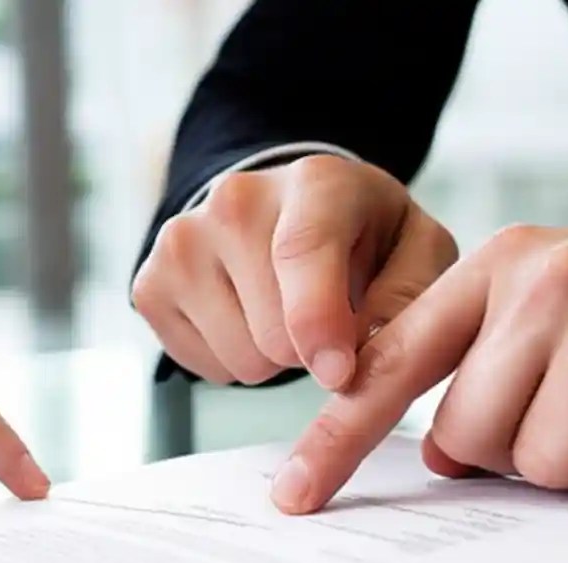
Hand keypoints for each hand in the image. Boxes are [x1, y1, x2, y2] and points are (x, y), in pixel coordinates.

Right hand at [132, 154, 456, 387]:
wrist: (283, 209)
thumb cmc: (362, 235)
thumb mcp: (417, 248)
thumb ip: (411, 295)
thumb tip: (367, 351)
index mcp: (315, 182)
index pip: (302, 252)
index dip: (319, 323)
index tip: (337, 374)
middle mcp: (235, 200)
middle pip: (274, 334)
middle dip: (311, 351)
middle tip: (326, 318)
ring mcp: (181, 240)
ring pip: (239, 361)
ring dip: (273, 359)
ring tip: (283, 313)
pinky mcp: (150, 284)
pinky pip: (202, 368)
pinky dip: (231, 361)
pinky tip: (246, 318)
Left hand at [271, 224, 567, 513]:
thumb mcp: (564, 307)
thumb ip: (489, 364)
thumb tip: (441, 454)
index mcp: (504, 263)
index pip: (393, 361)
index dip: (340, 435)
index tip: (297, 493)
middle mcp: (546, 282)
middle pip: (466, 436)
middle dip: (521, 448)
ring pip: (537, 465)